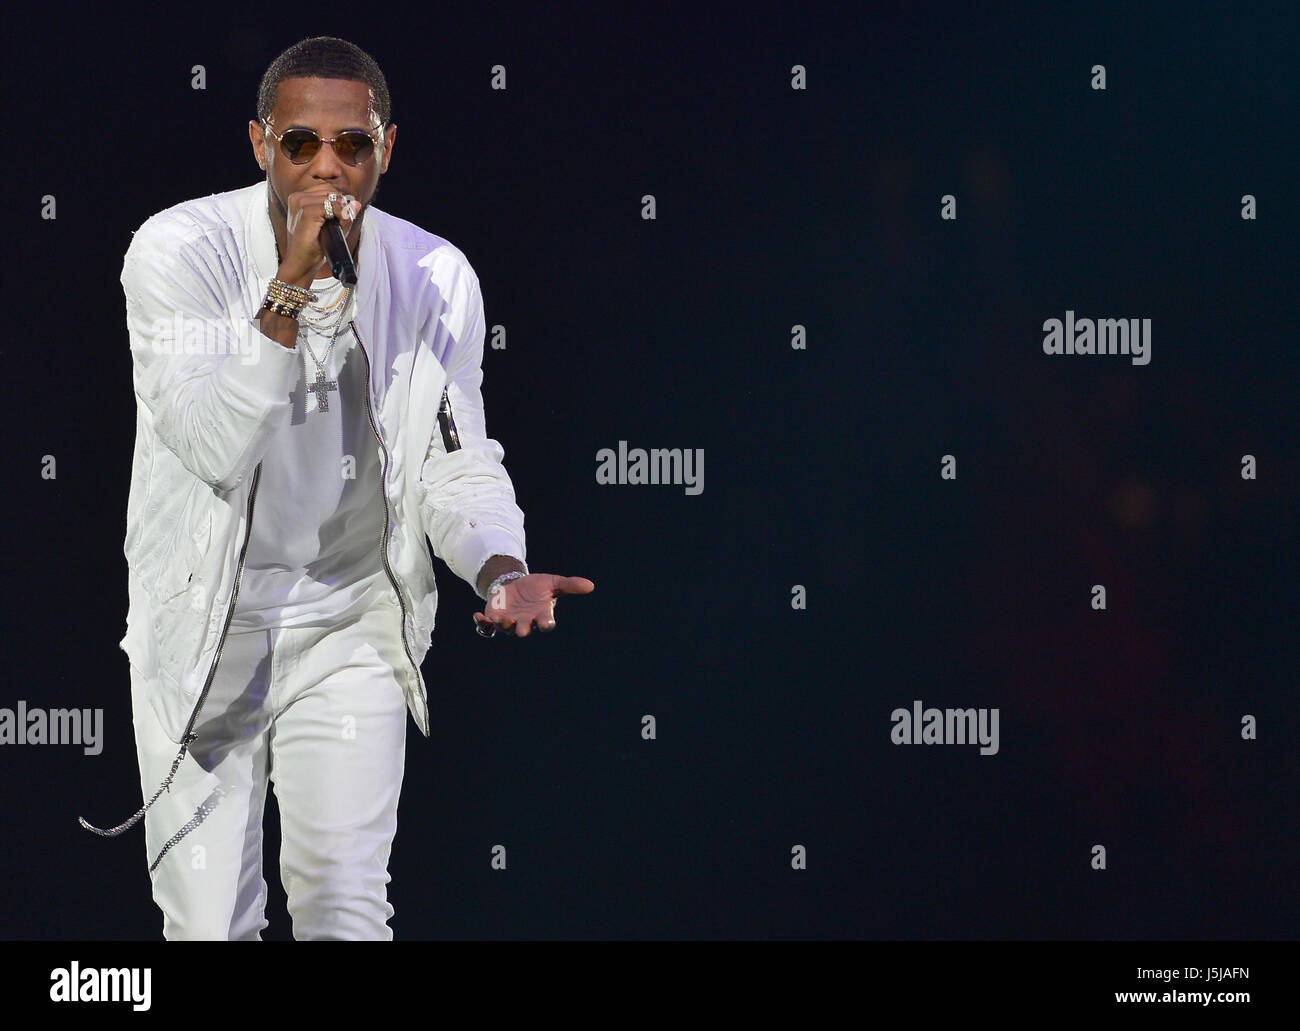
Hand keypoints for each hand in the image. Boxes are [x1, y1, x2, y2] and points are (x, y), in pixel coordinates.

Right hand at [280, 185, 358, 282]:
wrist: (302, 263)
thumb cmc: (314, 246)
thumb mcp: (332, 226)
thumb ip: (343, 212)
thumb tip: (356, 202)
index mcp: (300, 197)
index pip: (328, 187)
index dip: (338, 202)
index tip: (337, 217)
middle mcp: (298, 197)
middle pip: (332, 190)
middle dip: (341, 206)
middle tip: (337, 224)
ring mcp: (301, 203)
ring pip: (334, 197)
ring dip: (341, 213)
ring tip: (334, 228)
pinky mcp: (306, 212)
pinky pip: (333, 206)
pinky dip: (340, 216)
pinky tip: (335, 227)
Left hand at [473, 574, 594, 637]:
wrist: (515, 585)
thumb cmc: (537, 587)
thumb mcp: (553, 582)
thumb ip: (570, 585)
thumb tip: (590, 585)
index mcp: (541, 615)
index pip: (546, 623)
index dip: (546, 624)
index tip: (547, 622)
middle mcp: (525, 622)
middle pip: (523, 629)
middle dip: (521, 629)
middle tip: (521, 629)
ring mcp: (509, 621)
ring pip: (504, 628)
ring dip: (502, 624)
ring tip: (499, 618)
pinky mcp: (494, 618)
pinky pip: (486, 626)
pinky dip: (481, 623)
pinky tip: (477, 615)